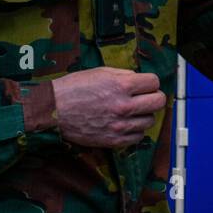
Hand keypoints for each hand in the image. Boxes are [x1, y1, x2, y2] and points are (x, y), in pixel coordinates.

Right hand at [51, 68, 165, 148]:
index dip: (150, 82)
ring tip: (131, 111)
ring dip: (143, 114)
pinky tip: (125, 123)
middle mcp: (124, 106)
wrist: (53, 111)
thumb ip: (122, 75)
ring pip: (150, 120)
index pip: (154, 82)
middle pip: (158, 102)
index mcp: (121, 85)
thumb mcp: (99, 73)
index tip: (145, 85)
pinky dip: (135, 130)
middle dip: (153, 97)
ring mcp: (120, 125)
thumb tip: (139, 80)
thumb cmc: (73, 89)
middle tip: (145, 97)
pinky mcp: (114, 140)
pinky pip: (138, 137)